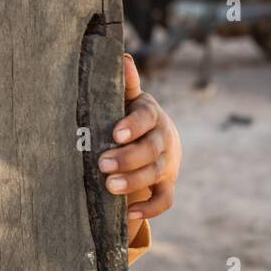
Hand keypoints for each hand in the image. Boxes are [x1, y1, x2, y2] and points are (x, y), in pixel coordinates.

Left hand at [99, 53, 181, 244]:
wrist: (157, 139)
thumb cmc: (130, 116)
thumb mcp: (127, 99)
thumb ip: (124, 82)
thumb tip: (122, 56)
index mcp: (150, 115)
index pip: (145, 118)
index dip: (132, 126)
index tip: (115, 133)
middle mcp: (162, 139)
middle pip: (151, 149)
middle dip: (128, 157)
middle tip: (103, 164)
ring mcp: (167, 163)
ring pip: (156, 173)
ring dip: (135, 181)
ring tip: (110, 187)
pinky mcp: (167, 184)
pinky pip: (165, 199)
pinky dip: (150, 209)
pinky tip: (129, 214)